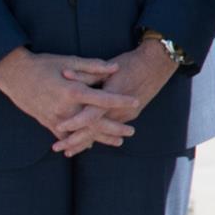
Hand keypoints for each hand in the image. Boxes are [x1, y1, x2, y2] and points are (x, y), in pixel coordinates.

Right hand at [0, 48, 135, 151]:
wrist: (14, 74)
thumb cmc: (43, 64)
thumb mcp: (69, 61)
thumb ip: (93, 67)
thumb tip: (115, 68)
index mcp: (73, 91)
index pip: (103, 98)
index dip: (120, 100)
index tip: (135, 101)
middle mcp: (66, 108)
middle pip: (96, 122)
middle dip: (115, 128)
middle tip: (131, 131)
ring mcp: (56, 118)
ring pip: (83, 133)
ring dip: (101, 138)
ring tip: (118, 141)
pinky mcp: (48, 123)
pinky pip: (66, 137)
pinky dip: (79, 141)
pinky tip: (91, 144)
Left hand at [47, 40, 178, 155]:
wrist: (156, 64)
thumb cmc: (130, 63)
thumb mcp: (107, 66)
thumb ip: (87, 72)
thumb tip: (65, 74)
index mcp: (112, 97)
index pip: (91, 115)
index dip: (74, 122)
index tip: (59, 128)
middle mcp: (120, 110)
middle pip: (95, 131)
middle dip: (76, 141)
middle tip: (57, 148)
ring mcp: (126, 115)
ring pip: (102, 134)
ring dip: (85, 142)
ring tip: (67, 151)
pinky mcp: (130, 115)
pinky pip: (110, 129)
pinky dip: (98, 137)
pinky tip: (85, 144)